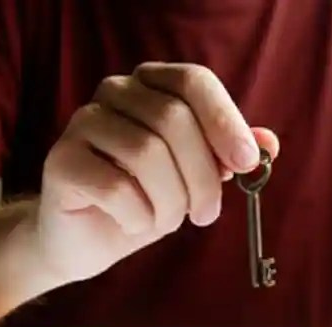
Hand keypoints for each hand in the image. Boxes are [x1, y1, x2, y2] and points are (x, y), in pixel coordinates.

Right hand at [36, 62, 279, 282]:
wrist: (86, 240)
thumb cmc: (143, 201)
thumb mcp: (194, 178)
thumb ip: (227, 156)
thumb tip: (269, 142)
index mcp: (151, 84)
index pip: (193, 81)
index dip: (225, 120)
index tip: (248, 162)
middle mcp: (114, 92)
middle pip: (173, 120)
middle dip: (202, 177)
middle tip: (206, 215)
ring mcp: (83, 122)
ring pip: (146, 153)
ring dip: (169, 201)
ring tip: (165, 221)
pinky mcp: (62, 160)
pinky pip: (116, 187)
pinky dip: (138, 216)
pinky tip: (133, 224)